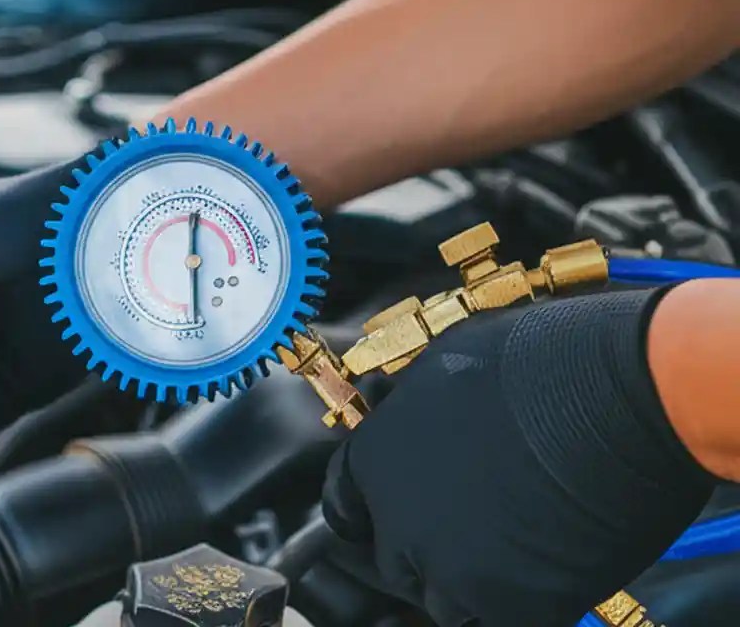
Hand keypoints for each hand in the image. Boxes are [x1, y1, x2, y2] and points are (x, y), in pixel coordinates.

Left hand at [320, 289, 714, 626]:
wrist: (615, 396)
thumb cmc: (536, 359)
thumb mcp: (446, 362)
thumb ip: (418, 407)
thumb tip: (418, 409)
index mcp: (373, 463)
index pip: (345, 507)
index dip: (372, 511)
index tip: (392, 513)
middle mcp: (400, 526)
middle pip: (395, 561)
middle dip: (425, 549)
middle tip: (473, 530)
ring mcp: (455, 573)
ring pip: (448, 602)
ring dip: (472, 583)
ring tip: (517, 548)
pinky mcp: (518, 606)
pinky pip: (506, 619)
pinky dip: (524, 601)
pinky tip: (551, 567)